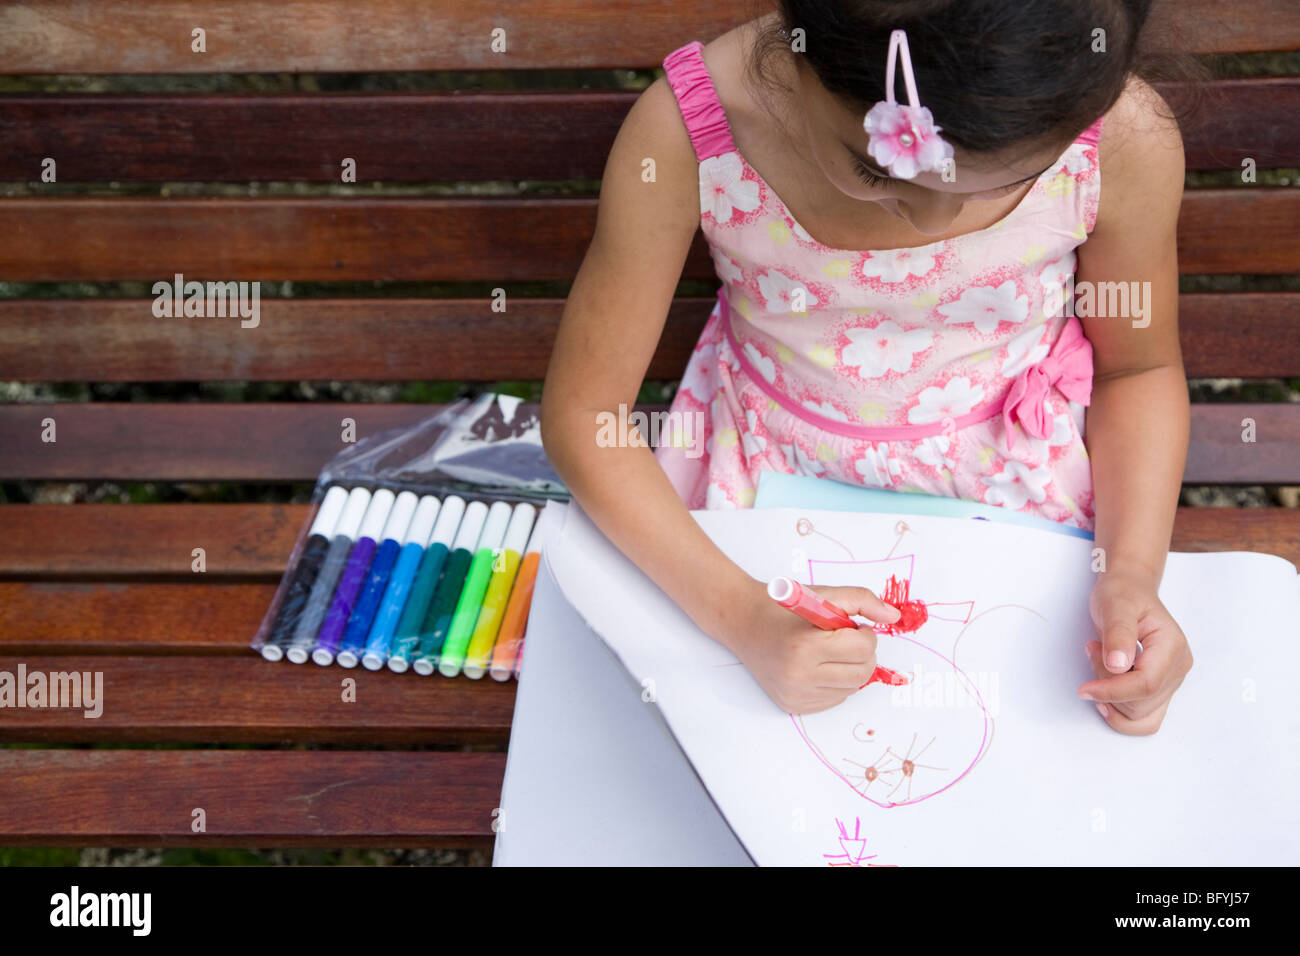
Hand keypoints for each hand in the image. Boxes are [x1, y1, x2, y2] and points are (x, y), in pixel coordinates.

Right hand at [720, 578, 900, 713]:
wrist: (743, 623)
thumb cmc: (783, 608)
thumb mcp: (822, 595)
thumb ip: (862, 600)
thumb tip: (893, 617)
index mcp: (804, 646)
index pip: (862, 648)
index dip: (865, 634)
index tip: (853, 626)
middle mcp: (798, 675)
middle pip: (862, 672)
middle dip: (862, 653)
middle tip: (845, 638)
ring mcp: (795, 694)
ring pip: (852, 688)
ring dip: (851, 667)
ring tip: (829, 650)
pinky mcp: (794, 706)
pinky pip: (836, 698)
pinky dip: (836, 682)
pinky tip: (818, 666)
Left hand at [1080, 569, 1192, 734]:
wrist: (1129, 591)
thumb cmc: (1123, 594)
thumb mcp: (1115, 605)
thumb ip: (1118, 633)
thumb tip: (1118, 666)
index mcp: (1171, 646)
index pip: (1147, 684)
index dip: (1113, 691)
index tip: (1085, 689)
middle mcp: (1177, 668)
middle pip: (1141, 703)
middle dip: (1108, 687)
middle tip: (1095, 652)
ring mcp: (1171, 681)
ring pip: (1140, 716)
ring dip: (1111, 698)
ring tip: (1100, 661)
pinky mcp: (1159, 689)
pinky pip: (1143, 718)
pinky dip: (1119, 712)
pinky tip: (1104, 692)